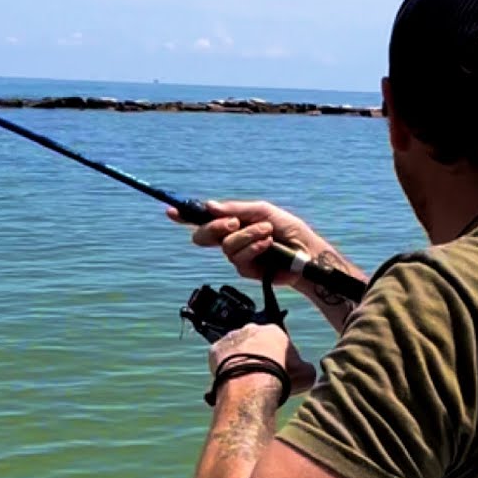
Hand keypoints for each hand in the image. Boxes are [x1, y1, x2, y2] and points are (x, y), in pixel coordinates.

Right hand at [166, 199, 325, 288]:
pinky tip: (268, 245)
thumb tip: (210, 206)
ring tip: (266, 232)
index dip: (185, 216)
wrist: (306, 251)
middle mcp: (230, 240)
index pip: (203, 219)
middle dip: (215, 228)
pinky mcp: (246, 271)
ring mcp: (237, 257)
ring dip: (247, 236)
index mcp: (232, 223)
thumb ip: (236, 209)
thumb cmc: (288, 230)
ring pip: (226, 246)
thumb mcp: (263, 212)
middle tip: (232, 223)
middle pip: (203, 236)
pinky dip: (254, 247)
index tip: (171, 211)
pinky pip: (239, 258)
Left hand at [208, 323, 316, 396]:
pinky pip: (220, 357)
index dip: (278, 358)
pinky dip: (223, 366)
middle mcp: (251, 328)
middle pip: (255, 343)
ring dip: (239, 360)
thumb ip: (306, 369)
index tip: (277, 372)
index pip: (277, 341)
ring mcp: (231, 337)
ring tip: (243, 380)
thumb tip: (306, 371)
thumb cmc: (280, 377)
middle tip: (258, 376)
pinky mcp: (216, 349)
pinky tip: (229, 380)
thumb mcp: (305, 375)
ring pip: (236, 348)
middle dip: (257, 356)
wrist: (251, 383)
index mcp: (273, 330)